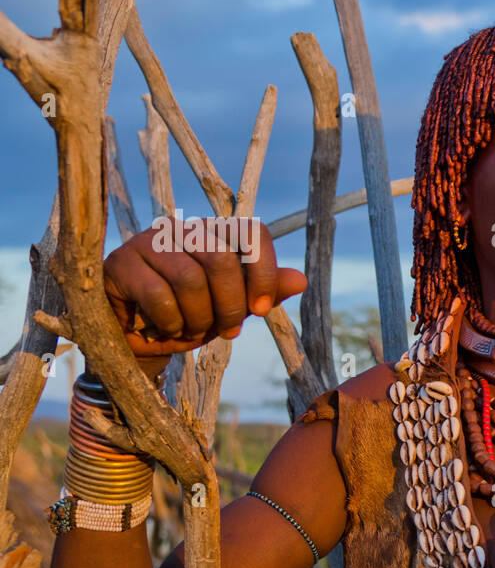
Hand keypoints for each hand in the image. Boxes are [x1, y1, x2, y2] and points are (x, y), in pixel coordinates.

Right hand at [103, 217, 306, 362]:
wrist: (134, 339)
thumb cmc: (187, 317)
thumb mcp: (231, 309)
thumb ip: (263, 293)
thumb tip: (301, 280)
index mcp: (212, 233)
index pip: (252, 231)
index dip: (264, 272)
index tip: (262, 310)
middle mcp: (180, 228)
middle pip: (221, 259)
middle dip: (230, 305)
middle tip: (226, 331)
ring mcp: (146, 241)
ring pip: (190, 279)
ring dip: (199, 319)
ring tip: (192, 331)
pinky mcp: (120, 263)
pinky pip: (159, 295)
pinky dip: (172, 323)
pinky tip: (168, 330)